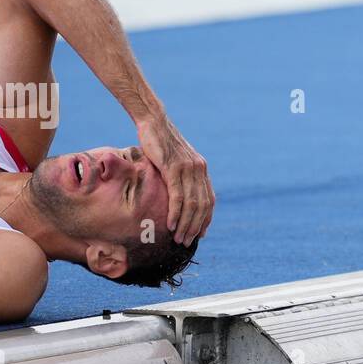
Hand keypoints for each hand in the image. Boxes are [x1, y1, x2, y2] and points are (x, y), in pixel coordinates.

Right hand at [136, 118, 213, 245]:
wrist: (153, 121)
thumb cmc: (159, 142)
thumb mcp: (175, 160)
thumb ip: (180, 176)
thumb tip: (176, 196)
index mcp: (202, 169)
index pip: (210, 200)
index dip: (206, 219)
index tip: (200, 234)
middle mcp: (199, 169)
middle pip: (202, 206)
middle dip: (195, 227)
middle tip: (186, 242)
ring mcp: (188, 168)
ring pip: (191, 204)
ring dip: (186, 225)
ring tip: (179, 239)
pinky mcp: (174, 167)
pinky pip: (178, 195)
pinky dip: (176, 213)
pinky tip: (172, 225)